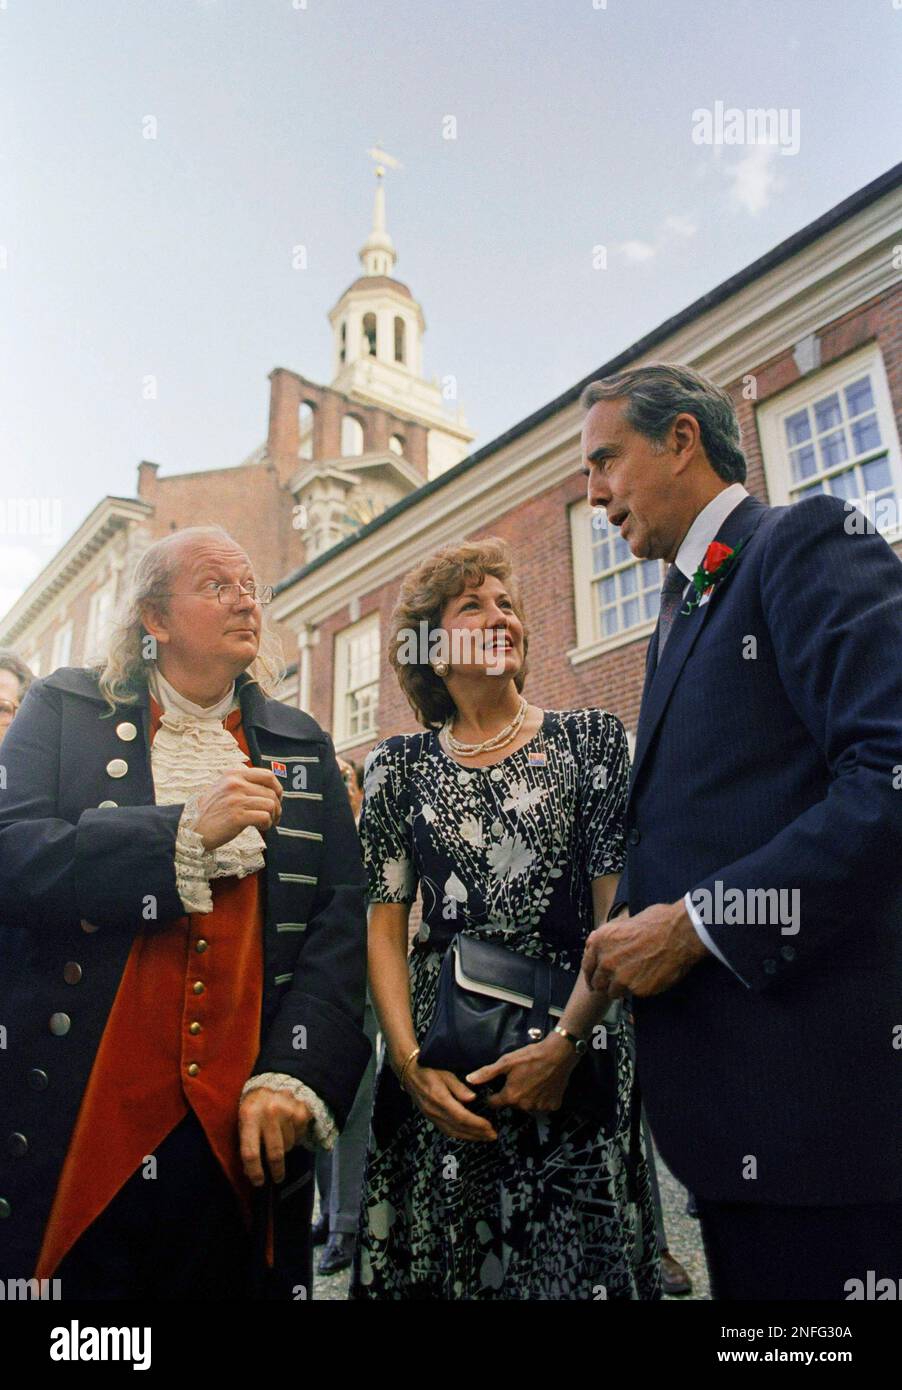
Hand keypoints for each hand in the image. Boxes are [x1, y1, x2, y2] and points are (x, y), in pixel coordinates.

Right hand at [194, 766, 282, 850]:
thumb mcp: (224, 788)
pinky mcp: (237, 816)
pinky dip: (267, 824)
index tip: (276, 799)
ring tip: (265, 824)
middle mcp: (235, 784)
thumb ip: (243, 784)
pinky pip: (264, 817)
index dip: (277, 788)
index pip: (268, 775)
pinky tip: (260, 828)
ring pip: (270, 805)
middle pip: (271, 792)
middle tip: (274, 817)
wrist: (192, 828)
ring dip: (272, 817)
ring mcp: (236, 800)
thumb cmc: (211, 812)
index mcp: (234, 775)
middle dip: (277, 807)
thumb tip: (270, 789)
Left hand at [238, 1087, 311, 1185]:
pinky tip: (288, 1128)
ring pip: (288, 1145)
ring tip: (279, 1138)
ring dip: (285, 1148)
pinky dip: (295, 1137)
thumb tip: (250, 1172)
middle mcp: (268, 1113)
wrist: (273, 1084)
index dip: (255, 1171)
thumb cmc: (254, 1109)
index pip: (251, 1152)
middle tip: (277, 1178)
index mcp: (249, 1116)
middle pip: (275, 1152)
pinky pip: (300, 1136)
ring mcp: (287, 1110)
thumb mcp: (243, 1122)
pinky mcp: (301, 1111)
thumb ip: (246, 1143)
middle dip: (276, 1170)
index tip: (258, 1182)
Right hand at [402, 1062, 497, 1141]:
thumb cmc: (429, 1068)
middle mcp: (434, 1111)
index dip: (477, 1124)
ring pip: (452, 1132)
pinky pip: (446, 1130)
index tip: (490, 1126)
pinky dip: (459, 1134)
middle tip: (493, 1135)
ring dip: (470, 1137)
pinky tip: (469, 1134)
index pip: (461, 1117)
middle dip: (477, 1133)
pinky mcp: (430, 1117)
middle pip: (459, 1128)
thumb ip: (459, 1087)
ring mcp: (431, 1116)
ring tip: (484, 1137)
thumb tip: (473, 1099)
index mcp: (439, 1099)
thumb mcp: (445, 1073)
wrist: (408, 1071)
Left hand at [465, 1034, 579, 1112]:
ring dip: (527, 1097)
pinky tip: (543, 1085)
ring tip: (531, 1080)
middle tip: (517, 1079)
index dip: (492, 1096)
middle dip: (512, 1094)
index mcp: (511, 1096)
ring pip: (527, 1105)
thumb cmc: (530, 1056)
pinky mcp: (553, 1106)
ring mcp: (540, 1107)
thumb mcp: (506, 1062)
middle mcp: (524, 1106)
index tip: (495, 1089)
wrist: (558, 1054)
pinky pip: (543, 1105)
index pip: (494, 1103)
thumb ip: (487, 1073)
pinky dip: (541, 1098)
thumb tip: (469, 1080)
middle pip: (512, 1104)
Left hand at [582, 900, 707, 997]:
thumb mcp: (622, 923)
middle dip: (605, 983)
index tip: (595, 979)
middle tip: (615, 982)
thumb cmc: (656, 922)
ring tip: (633, 980)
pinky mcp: (636, 990)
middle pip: (597, 983)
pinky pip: (632, 995)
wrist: (679, 933)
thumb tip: (596, 945)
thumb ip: (606, 938)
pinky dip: (637, 990)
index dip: (591, 973)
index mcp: (600, 942)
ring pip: (612, 993)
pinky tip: (646, 979)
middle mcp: (606, 961)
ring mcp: (620, 978)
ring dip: (620, 989)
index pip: (587, 966)